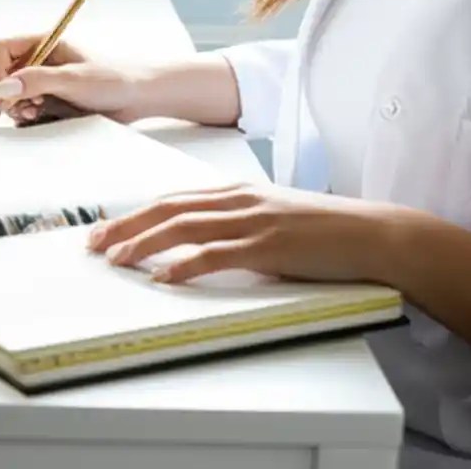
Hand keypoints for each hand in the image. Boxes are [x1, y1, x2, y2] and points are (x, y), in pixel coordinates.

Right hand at [0, 35, 147, 124]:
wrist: (136, 98)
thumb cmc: (113, 80)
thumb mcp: (74, 79)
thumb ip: (37, 80)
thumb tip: (3, 87)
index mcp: (41, 43)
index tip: (7, 90)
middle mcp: (35, 59)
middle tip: (16, 105)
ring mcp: (36, 80)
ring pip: (1, 90)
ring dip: (9, 104)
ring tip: (32, 111)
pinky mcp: (41, 99)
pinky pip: (16, 106)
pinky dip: (19, 114)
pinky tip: (36, 116)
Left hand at [87, 183, 425, 284]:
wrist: (375, 234)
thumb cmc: (327, 231)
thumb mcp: (273, 217)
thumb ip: (238, 224)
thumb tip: (204, 243)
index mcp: (238, 192)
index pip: (173, 200)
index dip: (135, 213)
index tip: (107, 228)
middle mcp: (239, 200)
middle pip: (167, 208)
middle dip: (125, 225)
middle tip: (94, 243)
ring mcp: (254, 221)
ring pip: (183, 227)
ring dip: (144, 244)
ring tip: (116, 259)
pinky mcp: (269, 246)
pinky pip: (217, 255)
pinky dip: (185, 265)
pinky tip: (163, 276)